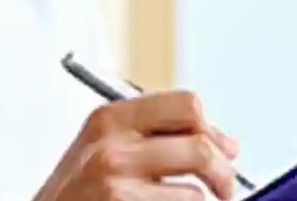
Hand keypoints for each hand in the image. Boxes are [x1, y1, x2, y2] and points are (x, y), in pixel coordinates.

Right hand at [36, 90, 296, 200]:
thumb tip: (224, 144)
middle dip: (223, 173)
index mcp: (109, 118)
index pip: (187, 104)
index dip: (212, 131)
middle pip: (199, 146)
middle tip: (224, 189)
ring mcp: (114, 184)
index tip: (223, 150)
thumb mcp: (101, 150)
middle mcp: (111, 147)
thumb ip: (155, 136)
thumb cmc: (72, 195)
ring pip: (196, 193)